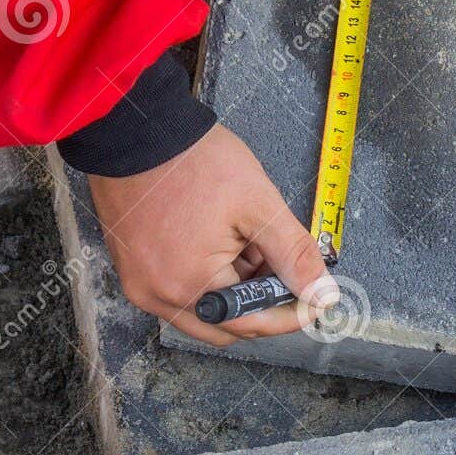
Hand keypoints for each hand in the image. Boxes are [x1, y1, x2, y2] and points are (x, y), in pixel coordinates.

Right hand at [88, 124, 337, 346]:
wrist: (138, 130)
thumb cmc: (193, 161)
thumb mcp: (259, 205)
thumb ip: (294, 254)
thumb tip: (322, 293)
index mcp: (190, 286)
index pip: (252, 324)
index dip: (291, 314)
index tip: (315, 299)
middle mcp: (159, 297)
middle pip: (228, 324)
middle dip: (261, 299)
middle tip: (281, 263)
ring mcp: (141, 286)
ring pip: (206, 310)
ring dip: (236, 288)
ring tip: (246, 241)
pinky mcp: (133, 270)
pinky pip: (180, 292)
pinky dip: (208, 278)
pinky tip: (220, 241)